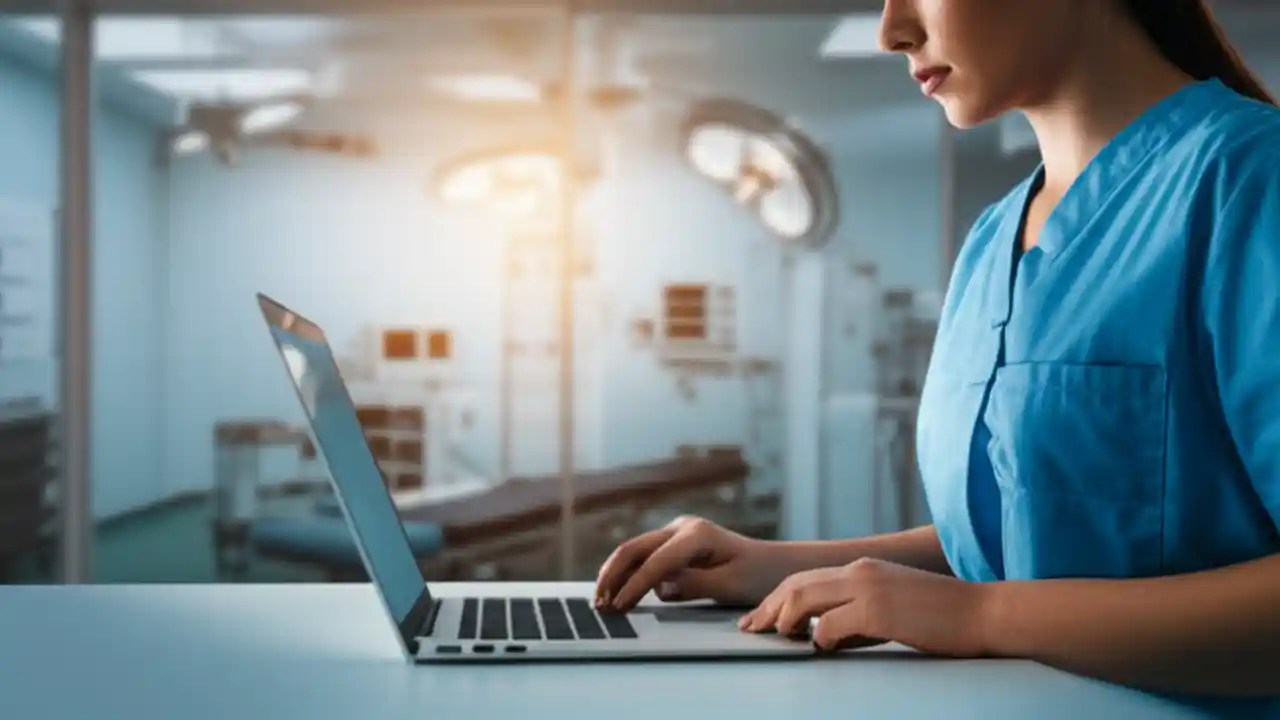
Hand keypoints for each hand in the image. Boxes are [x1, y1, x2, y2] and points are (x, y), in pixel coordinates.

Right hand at [595, 516, 784, 611]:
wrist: (773, 564)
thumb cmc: (756, 575)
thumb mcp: (730, 584)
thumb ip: (694, 583)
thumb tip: (660, 586)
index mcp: (697, 535)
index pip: (657, 562)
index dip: (634, 585)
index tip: (618, 607)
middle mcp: (682, 527)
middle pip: (635, 548)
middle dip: (613, 574)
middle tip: (598, 603)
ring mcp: (676, 533)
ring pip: (635, 551)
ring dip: (616, 574)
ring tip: (601, 601)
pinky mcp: (674, 544)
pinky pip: (644, 557)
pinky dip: (628, 573)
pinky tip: (617, 592)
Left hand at [739, 558, 991, 656]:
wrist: (984, 613)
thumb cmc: (942, 618)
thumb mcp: (891, 610)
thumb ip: (857, 618)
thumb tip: (825, 637)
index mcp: (863, 568)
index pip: (805, 579)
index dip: (777, 598)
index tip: (760, 619)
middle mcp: (860, 571)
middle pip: (795, 585)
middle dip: (768, 608)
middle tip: (750, 628)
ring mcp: (868, 588)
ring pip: (804, 598)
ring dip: (784, 619)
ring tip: (775, 637)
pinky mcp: (878, 610)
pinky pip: (831, 624)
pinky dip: (818, 637)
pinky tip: (820, 648)